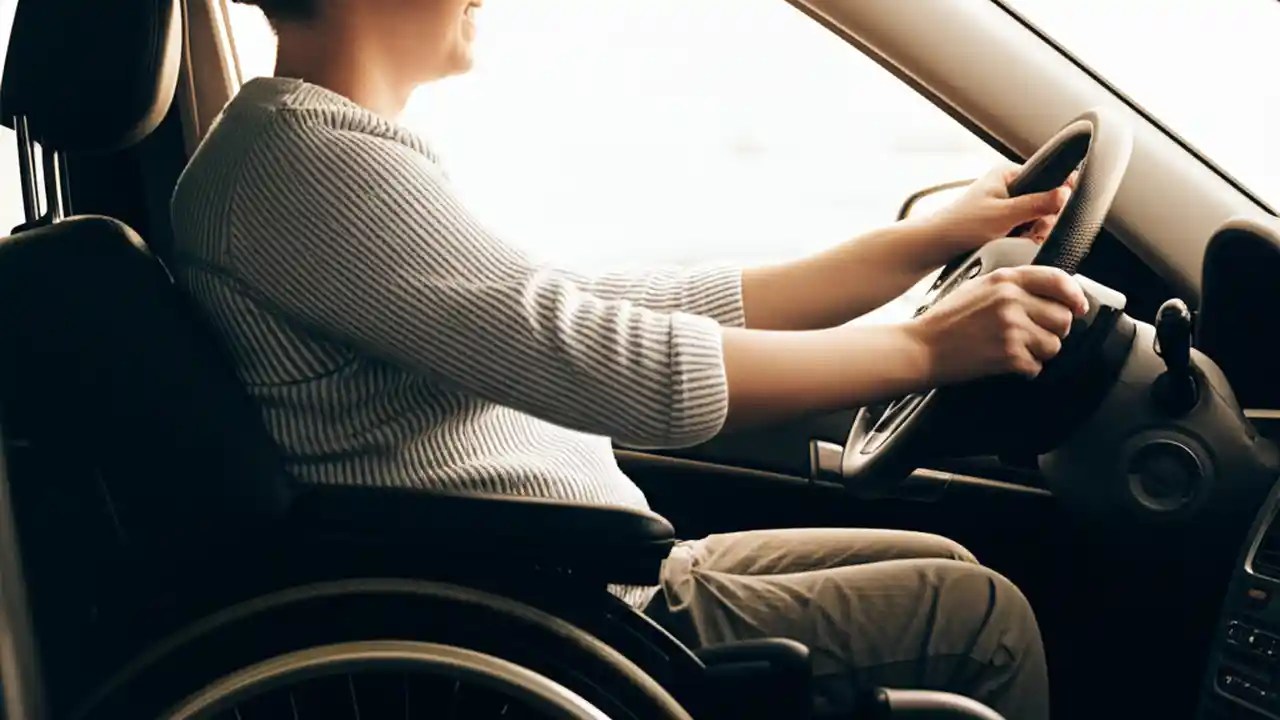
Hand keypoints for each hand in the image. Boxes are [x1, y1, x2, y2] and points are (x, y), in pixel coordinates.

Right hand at [905, 266, 1088, 383]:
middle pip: (1063, 317)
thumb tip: (1052, 294)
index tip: (1079, 306)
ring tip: (1015, 349)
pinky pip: (1037, 366)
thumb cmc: (946, 320)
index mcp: (1005, 279)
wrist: (922, 348)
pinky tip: (1005, 362)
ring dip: (1039, 352)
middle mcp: (1011, 300)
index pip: (1059, 280)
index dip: (1075, 296)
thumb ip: (1013, 285)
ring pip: (1054, 345)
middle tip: (1032, 335)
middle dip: (1053, 330)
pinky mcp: (1009, 355)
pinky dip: (1025, 369)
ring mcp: (1011, 329)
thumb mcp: (978, 287)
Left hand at [925, 162, 1074, 254]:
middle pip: (1047, 199)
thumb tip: (1066, 193)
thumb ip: (1036, 204)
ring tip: (1022, 238)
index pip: (1050, 176)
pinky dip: (1027, 237)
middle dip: (1045, 218)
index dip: (1059, 193)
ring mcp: (1008, 204)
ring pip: (1039, 217)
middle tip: (1033, 230)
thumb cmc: (962, 225)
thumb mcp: (1004, 214)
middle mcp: (1010, 185)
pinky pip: (1028, 228)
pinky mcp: (1005, 221)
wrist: (937, 245)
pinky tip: (1020, 244)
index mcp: (1009, 173)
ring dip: (1036, 230)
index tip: (1061, 209)